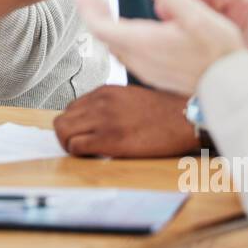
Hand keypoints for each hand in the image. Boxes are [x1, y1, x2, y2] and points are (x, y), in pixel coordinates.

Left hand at [53, 85, 199, 157]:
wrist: (185, 118)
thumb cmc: (165, 112)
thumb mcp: (131, 97)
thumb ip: (110, 104)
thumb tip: (96, 120)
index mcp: (105, 91)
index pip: (71, 108)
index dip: (76, 125)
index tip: (87, 135)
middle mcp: (99, 102)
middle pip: (61, 120)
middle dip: (68, 136)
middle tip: (83, 147)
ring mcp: (103, 119)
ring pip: (63, 132)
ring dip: (70, 146)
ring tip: (89, 152)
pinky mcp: (109, 139)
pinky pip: (76, 147)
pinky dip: (80, 154)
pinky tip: (97, 156)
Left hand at [73, 0, 243, 96]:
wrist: (232, 88)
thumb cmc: (218, 53)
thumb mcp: (197, 15)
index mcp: (143, 42)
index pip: (100, 26)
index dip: (87, 7)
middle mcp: (140, 59)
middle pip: (106, 36)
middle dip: (97, 15)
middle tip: (91, 0)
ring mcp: (148, 71)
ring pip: (118, 47)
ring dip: (110, 28)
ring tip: (109, 13)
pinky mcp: (158, 76)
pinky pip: (131, 56)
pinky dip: (125, 40)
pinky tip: (137, 34)